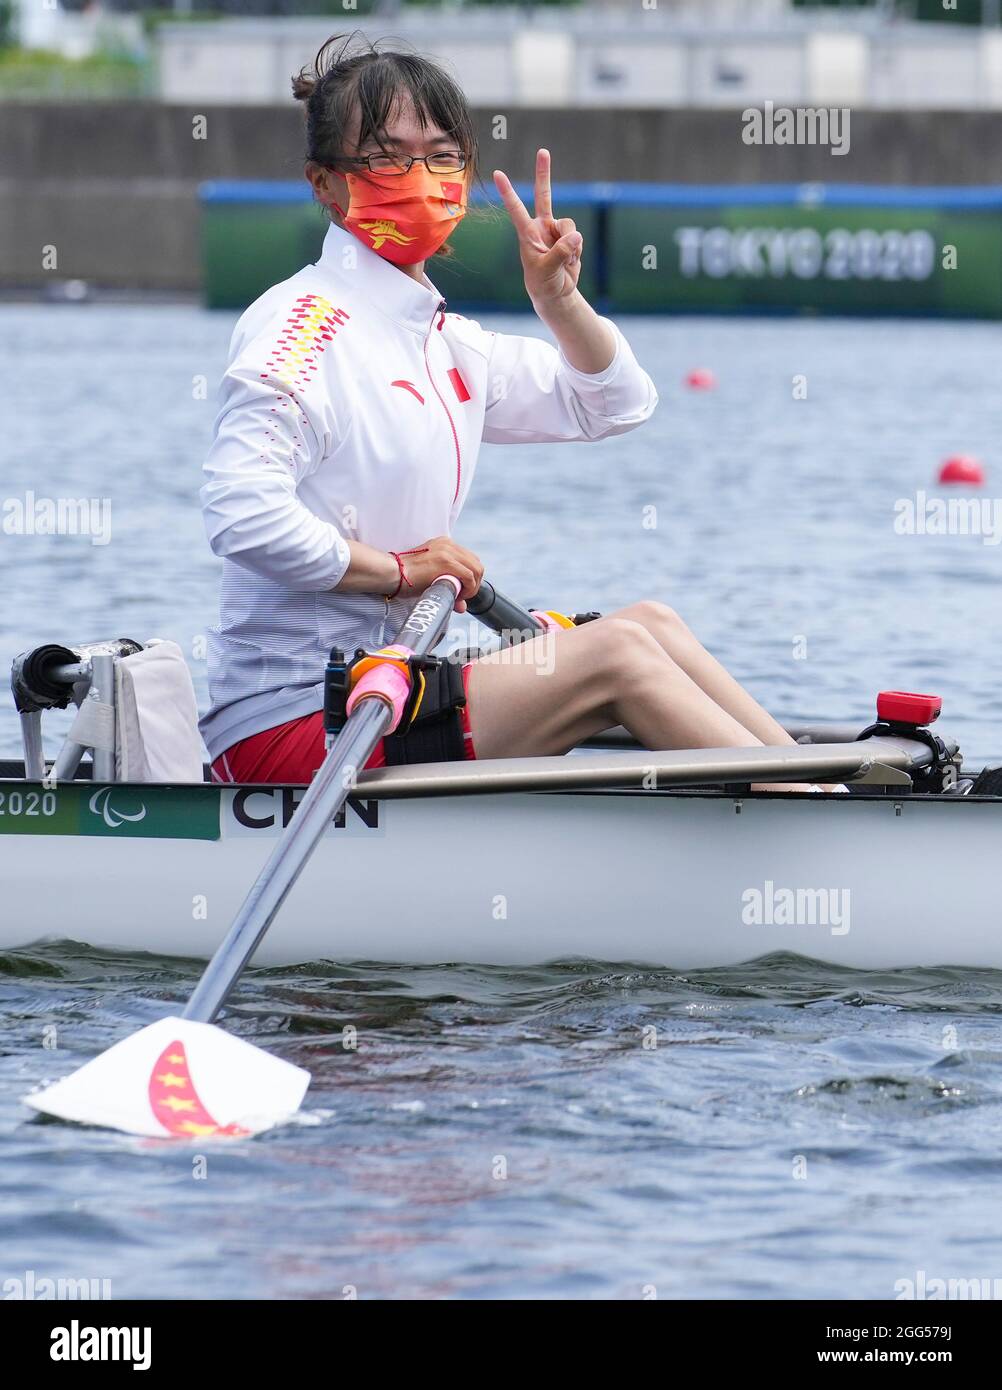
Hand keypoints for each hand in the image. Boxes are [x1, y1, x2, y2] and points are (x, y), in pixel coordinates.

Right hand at [393, 537, 483, 612]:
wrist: (392, 573)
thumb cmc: (406, 578)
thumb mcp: (431, 579)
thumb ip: (449, 588)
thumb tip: (462, 607)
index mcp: (445, 544)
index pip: (469, 560)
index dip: (470, 578)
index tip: (460, 591)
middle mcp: (448, 544)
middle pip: (476, 563)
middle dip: (474, 582)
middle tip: (462, 595)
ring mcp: (448, 551)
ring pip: (476, 569)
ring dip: (473, 586)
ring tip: (460, 596)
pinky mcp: (446, 561)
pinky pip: (469, 576)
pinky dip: (469, 588)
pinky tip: (458, 595)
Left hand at [493, 149, 582, 306]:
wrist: (556, 293)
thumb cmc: (543, 283)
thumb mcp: (547, 271)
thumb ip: (561, 252)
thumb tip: (575, 236)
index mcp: (528, 234)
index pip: (516, 209)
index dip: (508, 192)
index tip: (497, 174)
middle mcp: (541, 227)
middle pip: (543, 195)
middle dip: (543, 173)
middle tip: (542, 151)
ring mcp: (556, 231)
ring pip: (569, 225)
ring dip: (571, 245)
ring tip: (563, 262)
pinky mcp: (569, 237)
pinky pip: (578, 237)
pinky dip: (577, 251)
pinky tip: (570, 262)